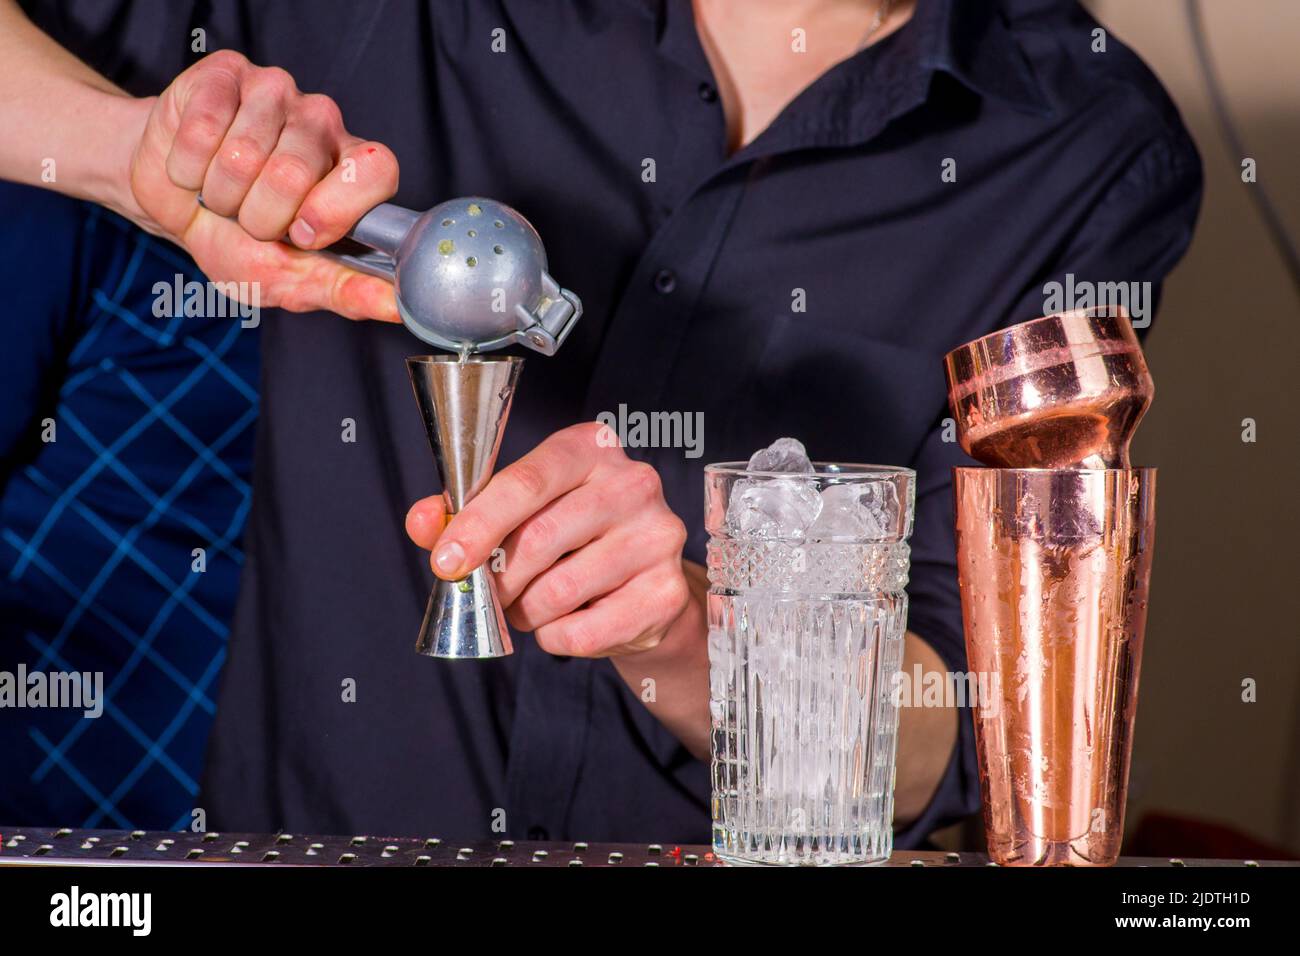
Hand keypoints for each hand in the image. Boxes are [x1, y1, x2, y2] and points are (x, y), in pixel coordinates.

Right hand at [126, 50, 399, 320]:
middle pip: (294, 174)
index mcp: (354, 169)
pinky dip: (187, 168)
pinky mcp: (227, 74)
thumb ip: (346, 291)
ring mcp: (277, 91)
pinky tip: (196, 166)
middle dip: (257, 218)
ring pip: (242, 155)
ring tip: (223, 194)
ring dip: (219, 195)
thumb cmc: (238, 239)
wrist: (171, 201)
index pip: (377, 170)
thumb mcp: (292, 280)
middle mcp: (324, 123)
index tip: (303, 235)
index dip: (336, 209)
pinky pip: (203, 131)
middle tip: (251, 219)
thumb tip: (398, 307)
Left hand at [405, 422, 692, 657]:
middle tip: (490, 594)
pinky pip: (583, 631)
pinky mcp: (667, 592)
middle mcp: (634, 483)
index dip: (478, 524)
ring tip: (532, 606)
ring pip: (559, 591)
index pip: (526, 481)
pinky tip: (567, 622)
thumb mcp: (517, 514)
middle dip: (499, 579)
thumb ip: (464, 516)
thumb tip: (423, 523)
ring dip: (527, 612)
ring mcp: (657, 536)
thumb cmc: (570, 538)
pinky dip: (556, 638)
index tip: (445, 562)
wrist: (642, 587)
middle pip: (540, 539)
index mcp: (589, 447)